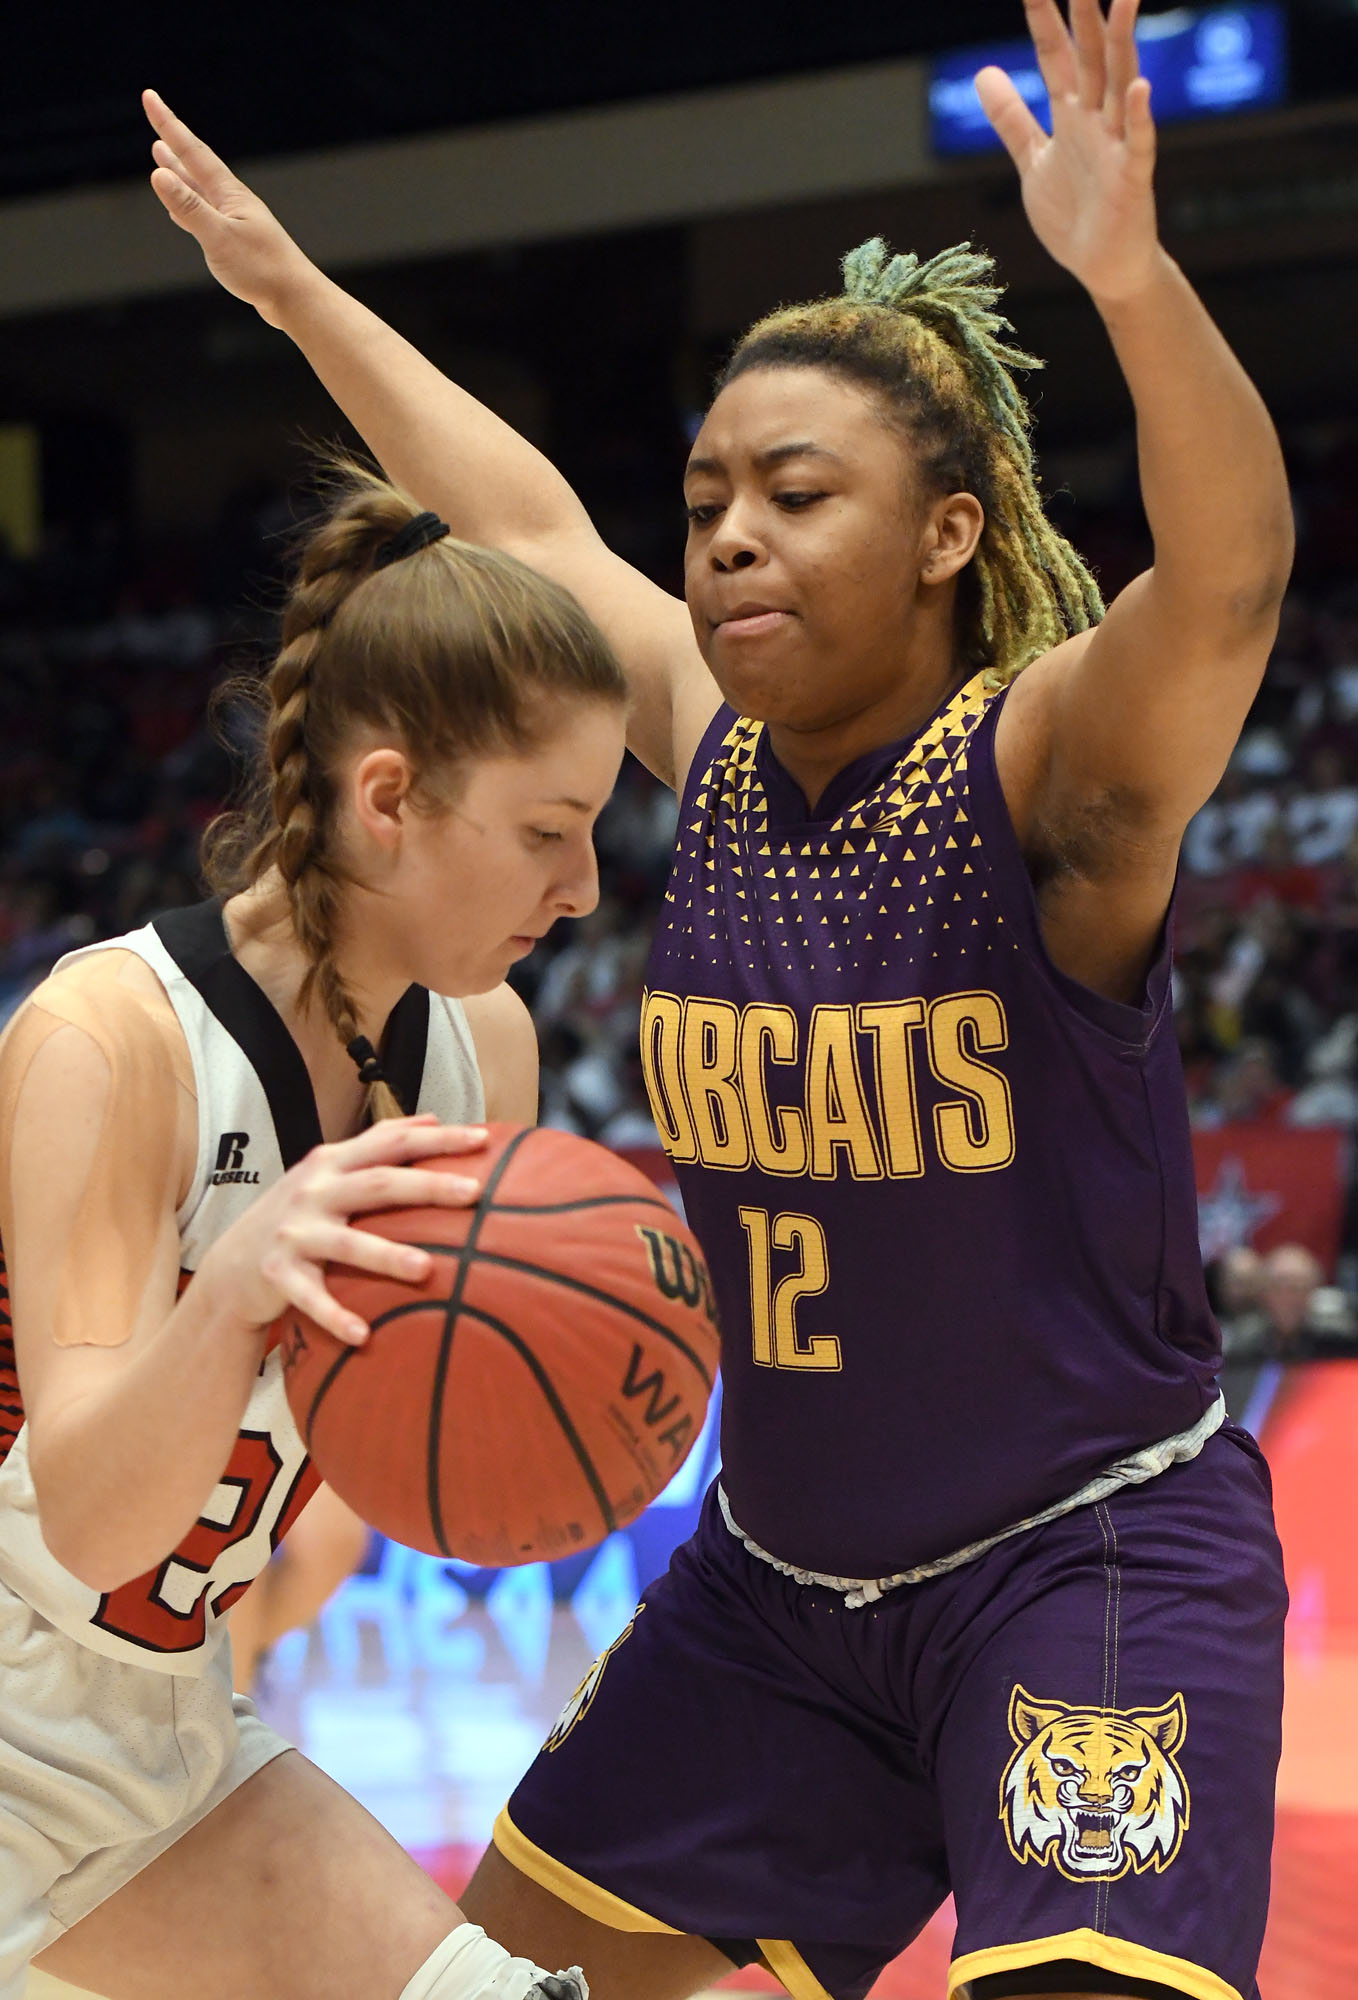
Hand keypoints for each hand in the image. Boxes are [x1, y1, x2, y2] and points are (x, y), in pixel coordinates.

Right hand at [143, 88, 313, 326]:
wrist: (296, 300)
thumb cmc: (262, 271)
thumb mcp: (219, 237)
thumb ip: (189, 207)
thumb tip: (158, 174)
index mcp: (229, 194)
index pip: (192, 151)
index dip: (168, 124)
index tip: (150, 96)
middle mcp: (232, 202)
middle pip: (196, 164)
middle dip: (173, 140)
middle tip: (155, 116)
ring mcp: (236, 221)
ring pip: (199, 189)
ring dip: (179, 171)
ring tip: (161, 154)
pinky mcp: (237, 243)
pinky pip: (204, 215)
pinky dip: (188, 207)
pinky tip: (180, 211)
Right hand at [197, 1115, 488, 1345]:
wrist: (231, 1264)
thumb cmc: (299, 1215)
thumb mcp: (330, 1172)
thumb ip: (377, 1145)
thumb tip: (433, 1120)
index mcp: (333, 1163)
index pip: (391, 1142)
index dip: (438, 1139)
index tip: (483, 1140)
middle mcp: (314, 1191)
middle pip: (378, 1184)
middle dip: (427, 1186)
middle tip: (473, 1193)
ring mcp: (295, 1232)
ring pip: (346, 1243)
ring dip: (386, 1256)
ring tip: (426, 1269)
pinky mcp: (278, 1274)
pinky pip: (311, 1297)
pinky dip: (336, 1316)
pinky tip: (364, 1335)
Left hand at [974, 0, 1160, 305]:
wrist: (1103, 266)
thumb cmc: (1073, 214)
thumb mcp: (1032, 160)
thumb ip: (1011, 117)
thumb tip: (983, 72)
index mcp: (1071, 115)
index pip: (1056, 55)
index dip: (1043, 18)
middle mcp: (1096, 121)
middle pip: (1090, 56)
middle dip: (1085, 12)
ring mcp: (1117, 146)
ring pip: (1120, 84)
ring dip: (1121, 43)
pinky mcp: (1131, 179)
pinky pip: (1138, 143)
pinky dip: (1139, 116)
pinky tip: (1139, 88)